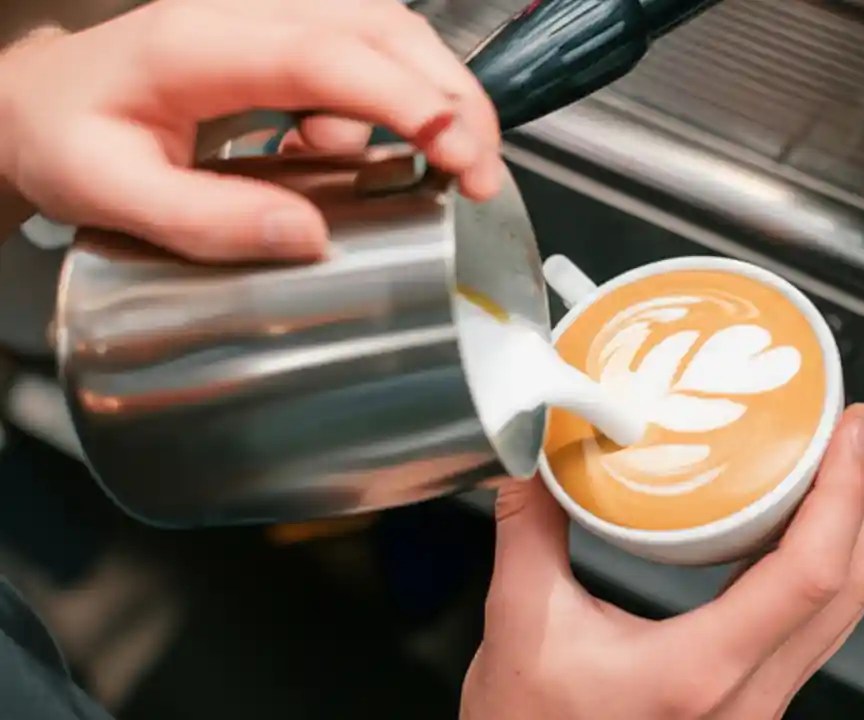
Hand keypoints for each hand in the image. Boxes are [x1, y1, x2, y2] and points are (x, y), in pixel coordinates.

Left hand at [0, 0, 500, 261]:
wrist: (36, 103)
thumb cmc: (63, 135)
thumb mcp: (107, 190)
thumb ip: (204, 220)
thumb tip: (307, 238)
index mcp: (197, 44)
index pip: (326, 53)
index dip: (403, 97)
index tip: (455, 151)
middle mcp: (245, 15)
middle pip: (381, 26)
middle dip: (450, 96)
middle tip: (480, 171)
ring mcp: (269, 21)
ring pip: (387, 32)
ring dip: (437, 95)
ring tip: (453, 165)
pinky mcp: (285, 42)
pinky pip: (366, 57)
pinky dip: (395, 104)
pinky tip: (369, 152)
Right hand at [462, 405, 863, 718]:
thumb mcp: (520, 623)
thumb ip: (529, 529)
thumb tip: (534, 450)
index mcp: (701, 668)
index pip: (811, 571)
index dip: (846, 490)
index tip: (849, 429)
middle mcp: (749, 694)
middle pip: (852, 586)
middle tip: (852, 428)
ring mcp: (759, 706)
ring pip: (844, 612)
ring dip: (856, 532)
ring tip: (838, 464)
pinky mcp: (753, 704)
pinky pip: (817, 628)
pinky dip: (826, 567)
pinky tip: (799, 529)